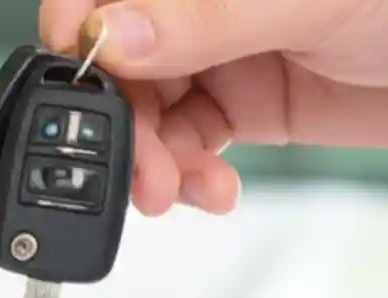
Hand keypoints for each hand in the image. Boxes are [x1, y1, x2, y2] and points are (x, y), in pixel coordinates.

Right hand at [39, 0, 387, 215]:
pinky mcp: (244, 103)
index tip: (76, 92)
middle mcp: (200, 7)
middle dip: (118, 126)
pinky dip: (187, 176)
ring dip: (149, 162)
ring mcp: (220, 55)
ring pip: (147, 114)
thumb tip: (112, 33)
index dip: (81, 40)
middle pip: (118, 67)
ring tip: (174, 190)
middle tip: (138, 170)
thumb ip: (205, 20)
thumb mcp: (311, 2)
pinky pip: (187, 145)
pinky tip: (209, 188)